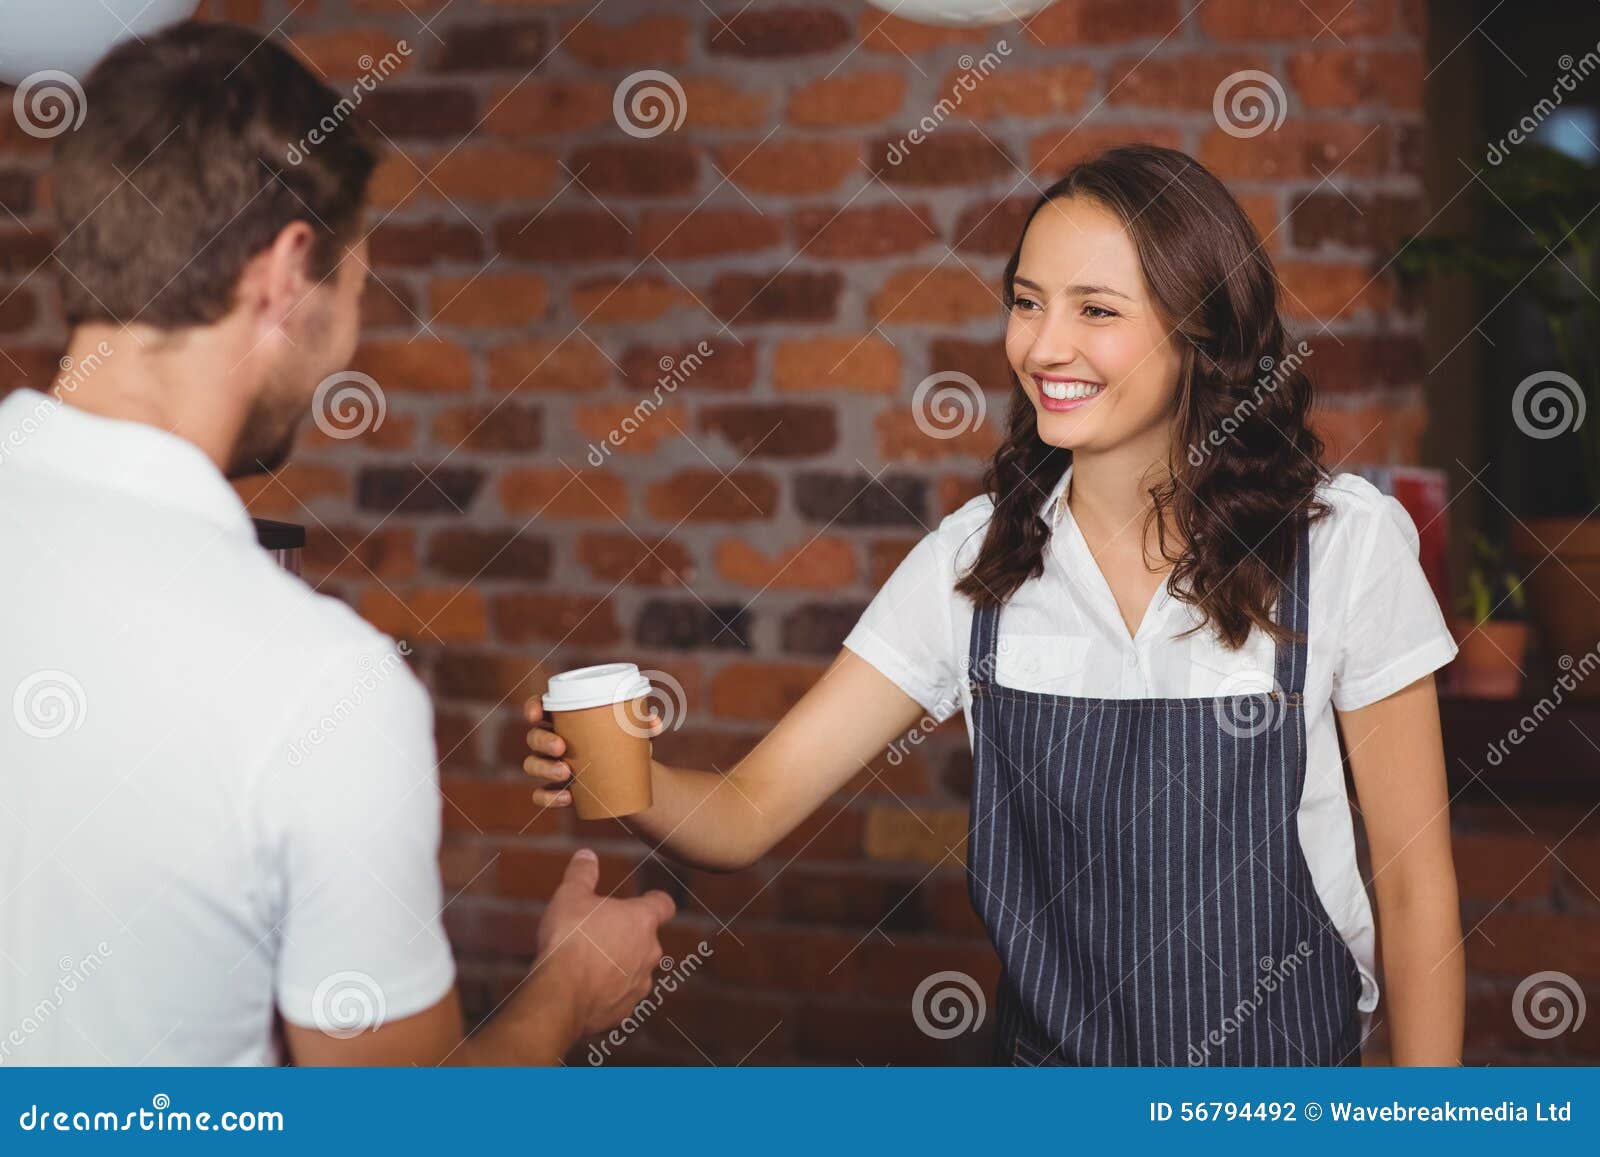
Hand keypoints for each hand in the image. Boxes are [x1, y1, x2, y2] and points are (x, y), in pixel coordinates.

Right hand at [523, 696, 661, 808]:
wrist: (627, 775)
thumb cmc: (623, 743)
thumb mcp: (634, 733)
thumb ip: (644, 725)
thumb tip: (654, 723)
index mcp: (563, 720)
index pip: (539, 709)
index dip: (532, 708)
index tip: (537, 714)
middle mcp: (551, 741)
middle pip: (534, 737)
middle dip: (543, 741)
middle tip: (561, 747)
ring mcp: (550, 766)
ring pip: (532, 765)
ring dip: (544, 768)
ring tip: (566, 773)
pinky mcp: (555, 789)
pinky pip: (541, 795)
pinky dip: (549, 798)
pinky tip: (567, 798)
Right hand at [535, 849, 676, 1038]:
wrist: (561, 994)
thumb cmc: (569, 939)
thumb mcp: (570, 895)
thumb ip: (582, 874)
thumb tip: (587, 855)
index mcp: (642, 920)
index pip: (664, 905)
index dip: (655, 901)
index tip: (647, 899)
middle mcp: (650, 952)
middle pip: (647, 939)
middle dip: (627, 936)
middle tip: (598, 933)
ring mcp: (640, 984)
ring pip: (636, 969)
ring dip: (619, 965)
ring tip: (589, 964)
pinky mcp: (626, 1010)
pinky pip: (621, 997)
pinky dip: (608, 993)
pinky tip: (585, 990)